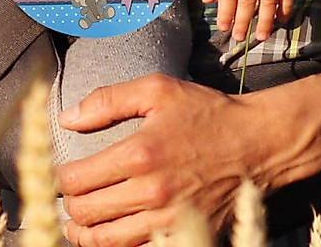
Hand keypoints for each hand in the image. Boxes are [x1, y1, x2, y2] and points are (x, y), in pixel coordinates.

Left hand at [57, 75, 260, 246]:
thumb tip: (67, 118)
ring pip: (107, 242)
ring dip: (86, 235)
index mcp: (139, 154)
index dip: (62, 179)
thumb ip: (107, 100)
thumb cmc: (207, 113)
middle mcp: (151, 193)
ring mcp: (169, 222)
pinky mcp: (186, 238)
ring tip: (79, 225)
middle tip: (69, 200)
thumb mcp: (157, 90)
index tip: (64, 174)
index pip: (77, 180)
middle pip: (86, 214)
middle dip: (69, 207)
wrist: (258, 145)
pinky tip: (113, 236)